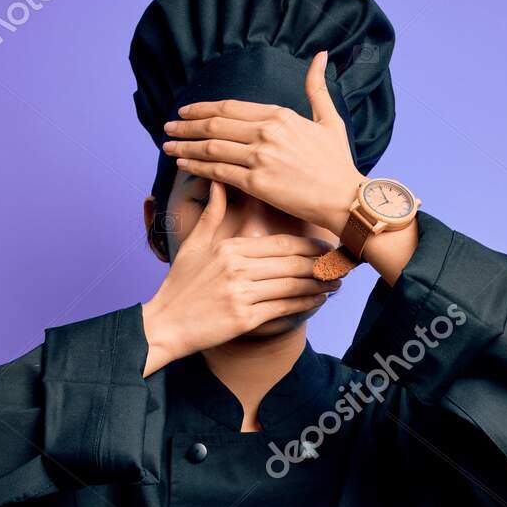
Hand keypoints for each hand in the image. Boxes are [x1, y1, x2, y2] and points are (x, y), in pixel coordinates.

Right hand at [140, 180, 339, 375]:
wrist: (164, 324)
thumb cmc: (180, 285)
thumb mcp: (194, 246)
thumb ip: (211, 215)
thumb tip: (216, 181)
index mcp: (230, 247)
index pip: (281, 243)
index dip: (309, 245)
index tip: (327, 246)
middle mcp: (238, 268)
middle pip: (293, 262)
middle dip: (322, 264)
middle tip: (342, 264)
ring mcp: (242, 293)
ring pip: (293, 285)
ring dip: (319, 285)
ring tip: (336, 283)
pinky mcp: (245, 318)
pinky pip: (284, 307)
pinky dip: (305, 304)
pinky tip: (318, 301)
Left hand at [162, 51, 364, 235]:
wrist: (346, 198)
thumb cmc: (339, 163)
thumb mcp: (329, 120)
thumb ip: (316, 88)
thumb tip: (320, 55)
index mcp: (280, 115)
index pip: (230, 107)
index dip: (203, 108)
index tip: (186, 111)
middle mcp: (267, 132)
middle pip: (215, 123)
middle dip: (186, 125)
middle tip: (167, 127)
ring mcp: (261, 157)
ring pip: (212, 146)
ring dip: (185, 145)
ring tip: (167, 146)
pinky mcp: (257, 183)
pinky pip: (218, 172)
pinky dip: (197, 166)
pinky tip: (183, 164)